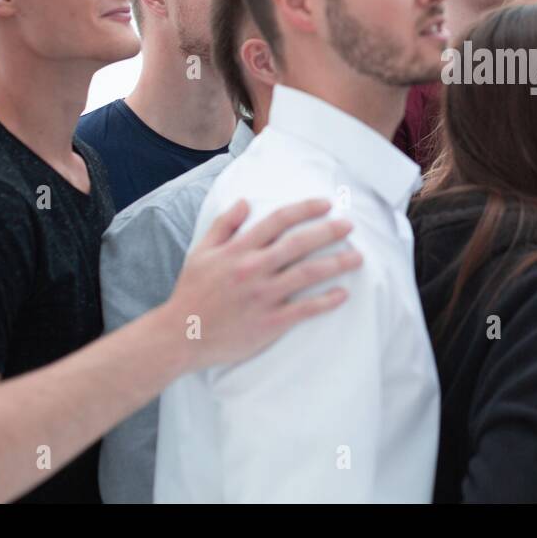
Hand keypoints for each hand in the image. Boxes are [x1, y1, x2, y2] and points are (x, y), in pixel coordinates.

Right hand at [162, 198, 360, 370]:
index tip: (326, 204)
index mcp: (238, 250)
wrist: (180, 336)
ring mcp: (263, 296)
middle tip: (350, 225)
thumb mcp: (201, 252)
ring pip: (307, 274)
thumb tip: (246, 201)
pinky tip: (343, 294)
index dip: (305, 209)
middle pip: (299, 243)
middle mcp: (253, 268)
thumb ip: (224, 225)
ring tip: (357, 257)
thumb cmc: (191, 293)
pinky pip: (304, 309)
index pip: (278, 220)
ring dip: (336, 263)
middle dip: (328, 231)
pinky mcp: (269, 322)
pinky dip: (326, 301)